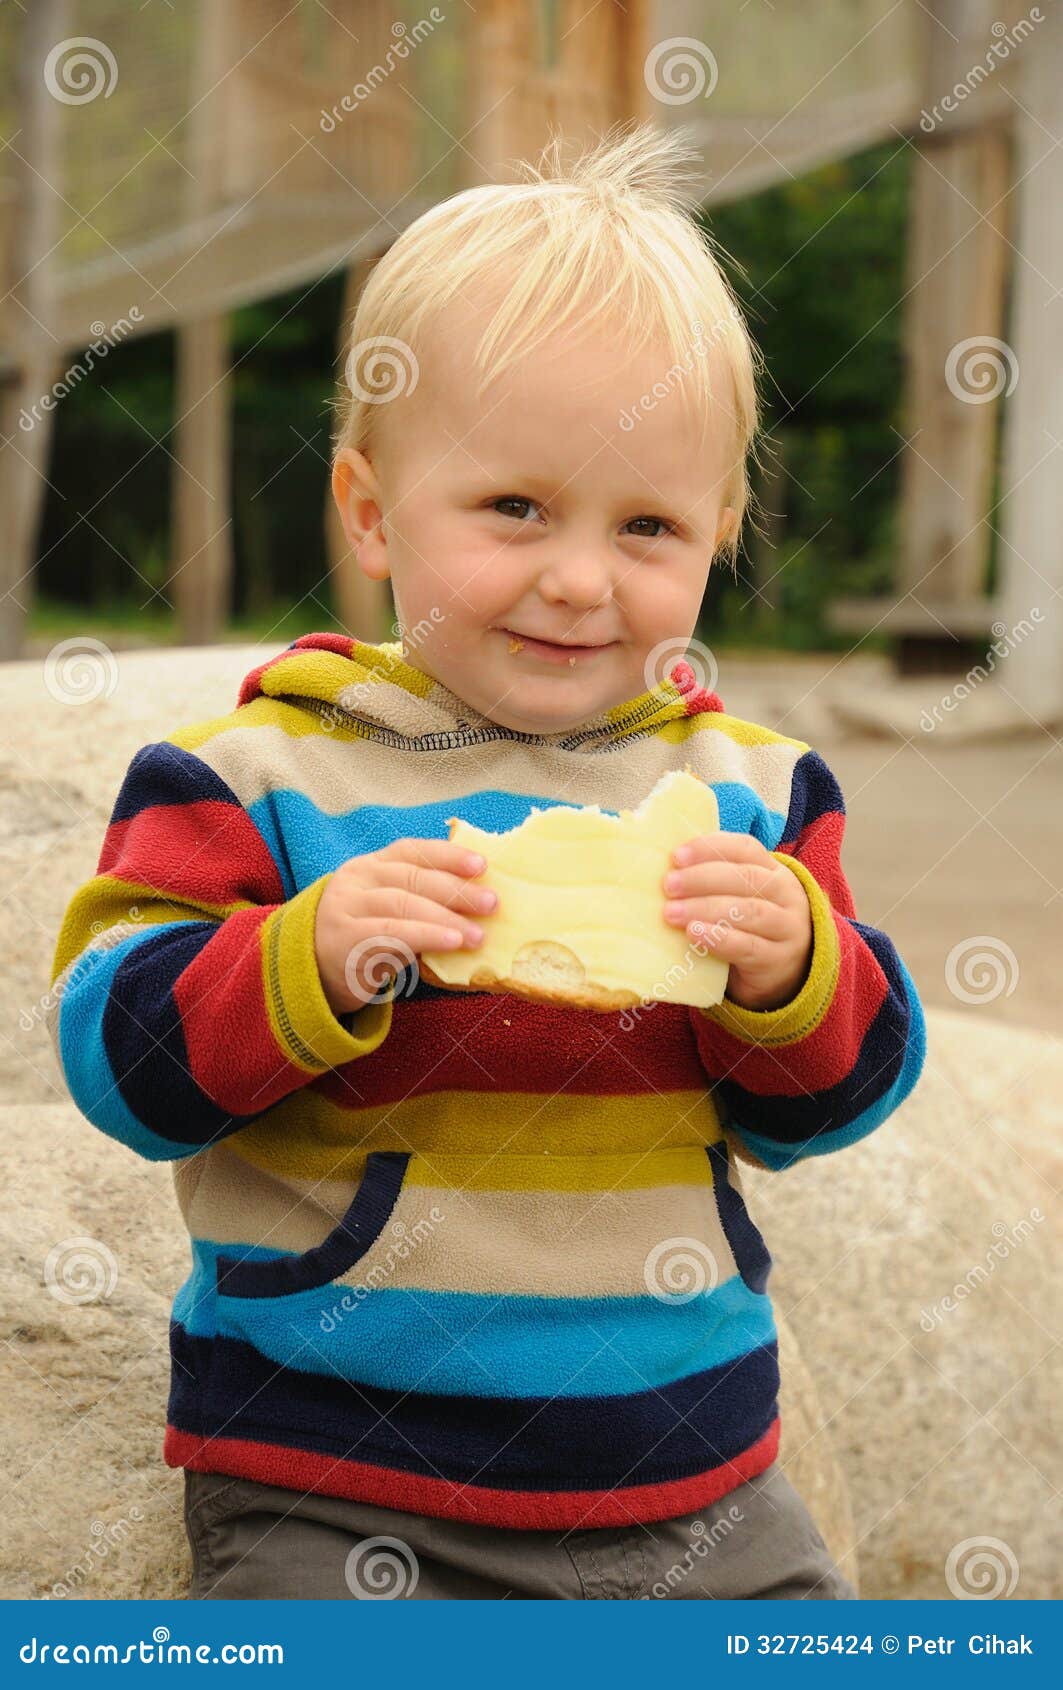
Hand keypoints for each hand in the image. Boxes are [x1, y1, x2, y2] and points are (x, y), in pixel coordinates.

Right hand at [314, 838, 497, 1013]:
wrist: (311, 973)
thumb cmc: (364, 940)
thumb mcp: (388, 911)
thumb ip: (421, 900)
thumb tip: (478, 902)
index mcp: (371, 865)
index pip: (412, 850)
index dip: (448, 855)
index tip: (482, 865)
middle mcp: (357, 880)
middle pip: (412, 877)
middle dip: (456, 890)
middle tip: (492, 903)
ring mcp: (347, 908)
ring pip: (404, 905)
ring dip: (446, 918)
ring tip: (478, 934)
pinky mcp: (345, 939)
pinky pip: (392, 933)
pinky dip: (426, 936)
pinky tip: (452, 942)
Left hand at [661, 831, 812, 1010]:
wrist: (785, 971)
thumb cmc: (750, 927)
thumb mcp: (740, 897)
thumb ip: (713, 882)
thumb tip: (665, 869)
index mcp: (773, 870)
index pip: (744, 848)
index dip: (710, 848)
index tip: (676, 856)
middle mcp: (785, 894)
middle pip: (746, 877)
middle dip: (702, 878)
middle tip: (668, 885)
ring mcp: (787, 927)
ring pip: (748, 911)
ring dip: (706, 908)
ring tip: (672, 912)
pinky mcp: (778, 959)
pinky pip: (748, 946)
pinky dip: (719, 938)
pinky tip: (693, 934)